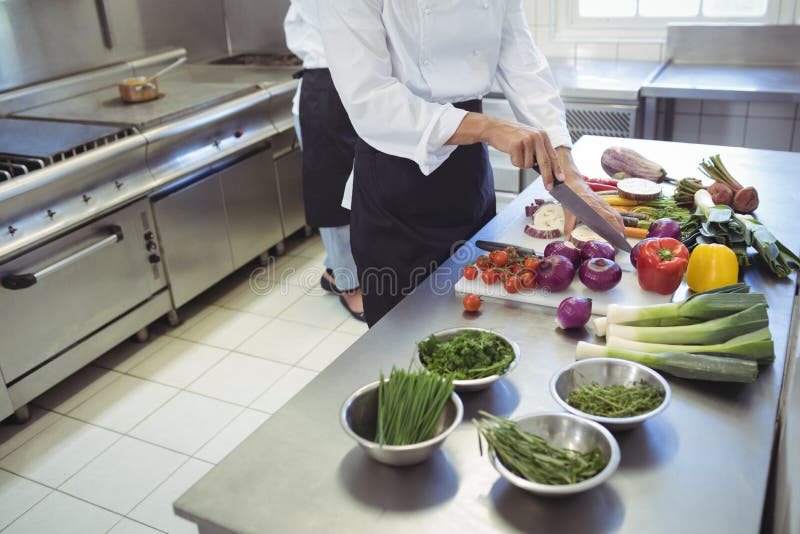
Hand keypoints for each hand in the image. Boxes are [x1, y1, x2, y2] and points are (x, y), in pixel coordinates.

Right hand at [447, 114, 564, 186]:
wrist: (494, 128)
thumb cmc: (511, 135)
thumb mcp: (529, 138)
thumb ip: (538, 150)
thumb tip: (546, 169)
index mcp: (542, 135)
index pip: (552, 155)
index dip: (557, 169)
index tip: (560, 179)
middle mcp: (537, 137)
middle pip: (545, 162)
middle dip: (547, 177)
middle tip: (549, 186)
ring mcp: (527, 140)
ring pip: (528, 165)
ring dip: (521, 162)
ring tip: (516, 152)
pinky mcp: (516, 145)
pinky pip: (518, 163)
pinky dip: (514, 161)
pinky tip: (511, 151)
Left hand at [556, 148, 625, 236]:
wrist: (571, 179)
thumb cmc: (569, 194)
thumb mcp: (567, 211)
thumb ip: (569, 225)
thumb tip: (567, 238)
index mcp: (592, 206)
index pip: (607, 218)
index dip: (614, 227)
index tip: (619, 236)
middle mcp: (599, 203)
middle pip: (614, 217)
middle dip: (620, 229)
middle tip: (623, 240)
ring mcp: (601, 201)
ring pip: (614, 213)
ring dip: (620, 224)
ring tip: (622, 235)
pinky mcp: (600, 200)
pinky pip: (611, 210)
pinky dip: (616, 218)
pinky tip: (617, 224)